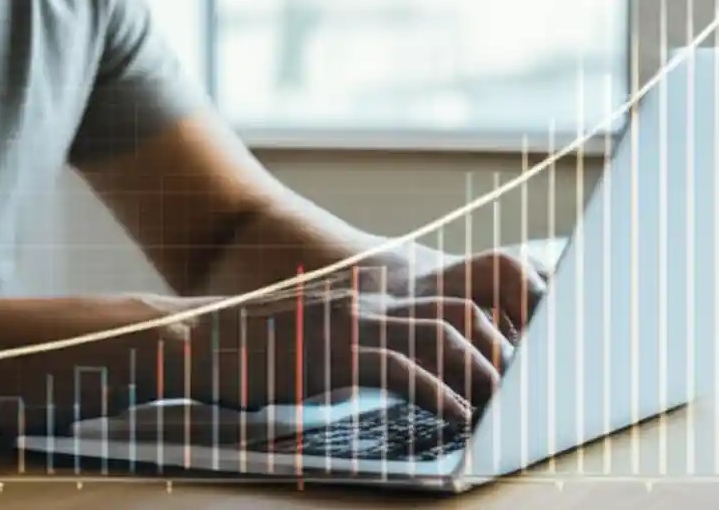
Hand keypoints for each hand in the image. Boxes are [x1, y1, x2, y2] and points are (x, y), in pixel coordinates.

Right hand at [143, 249, 544, 422]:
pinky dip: (438, 395)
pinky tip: (455, 418)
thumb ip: (362, 350)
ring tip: (497, 406)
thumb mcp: (320, 346)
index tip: (516, 365)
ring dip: (478, 374)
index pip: (452, 301)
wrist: (196, 343)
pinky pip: (403, 369)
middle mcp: (370, 304)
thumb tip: (404, 376)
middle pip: (461, 313)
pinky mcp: (334, 352)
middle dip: (499, 352)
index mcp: (371, 301)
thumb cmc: (257, 355)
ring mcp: (353, 324)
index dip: (492, 330)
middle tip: (522, 389)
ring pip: (443, 336)